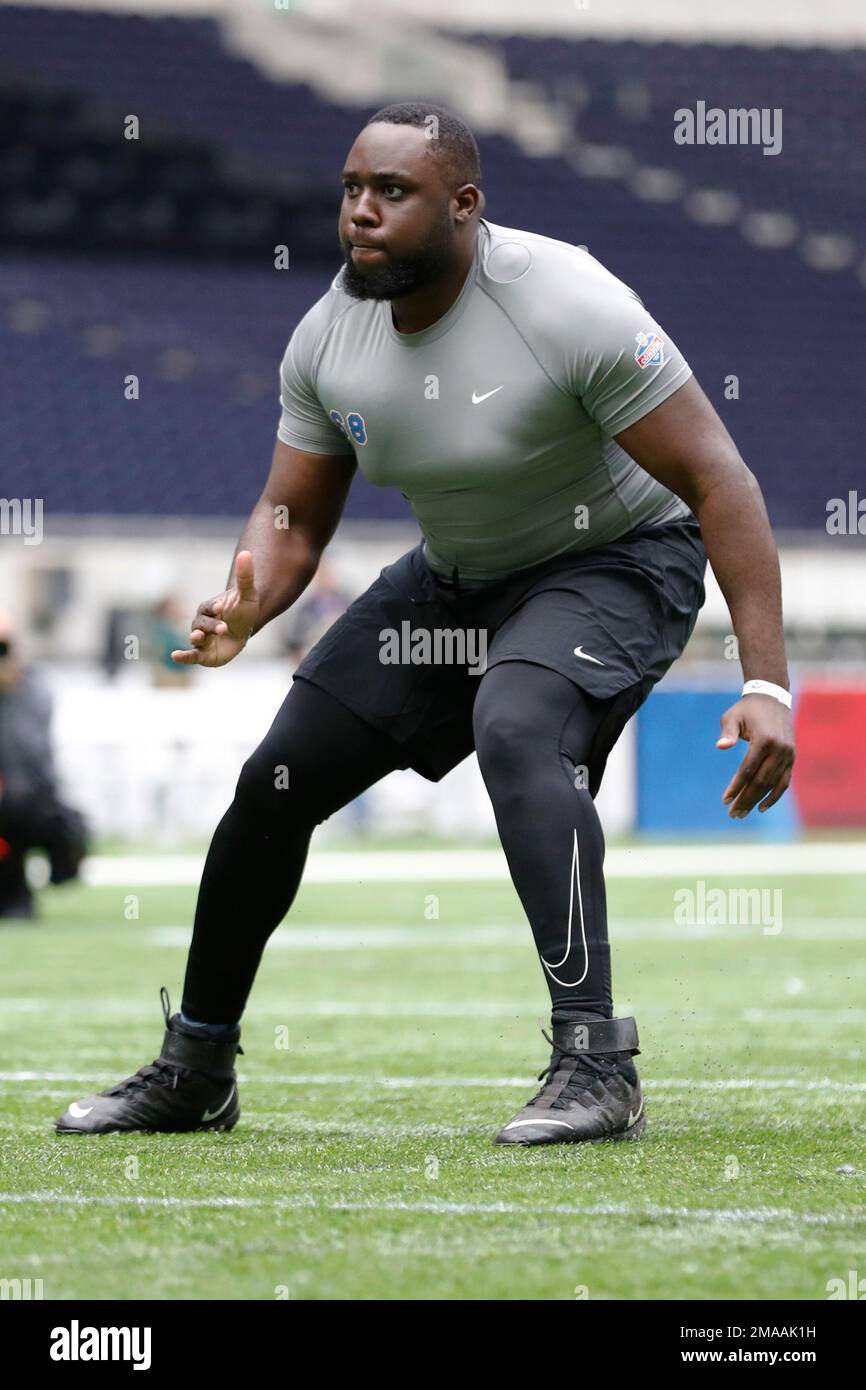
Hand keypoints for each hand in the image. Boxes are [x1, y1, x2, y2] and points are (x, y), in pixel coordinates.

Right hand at [171, 551, 259, 667]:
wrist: (242, 630)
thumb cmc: (243, 611)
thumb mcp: (247, 594)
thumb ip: (245, 576)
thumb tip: (246, 553)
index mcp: (209, 608)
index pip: (209, 607)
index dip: (215, 608)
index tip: (222, 607)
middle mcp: (201, 623)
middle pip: (202, 624)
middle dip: (212, 626)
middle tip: (224, 627)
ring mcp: (201, 639)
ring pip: (195, 638)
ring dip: (197, 638)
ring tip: (198, 637)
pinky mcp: (203, 654)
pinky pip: (190, 656)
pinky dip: (182, 656)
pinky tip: (174, 656)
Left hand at [717, 694, 794, 817]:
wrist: (773, 699)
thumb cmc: (747, 710)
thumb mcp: (732, 716)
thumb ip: (727, 732)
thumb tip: (720, 746)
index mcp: (764, 739)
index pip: (748, 770)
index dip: (736, 786)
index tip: (725, 800)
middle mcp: (779, 749)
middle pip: (761, 781)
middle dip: (745, 799)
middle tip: (732, 814)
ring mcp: (788, 754)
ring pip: (773, 784)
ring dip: (757, 801)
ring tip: (741, 813)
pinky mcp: (791, 758)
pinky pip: (784, 781)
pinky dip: (774, 796)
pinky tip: (760, 807)